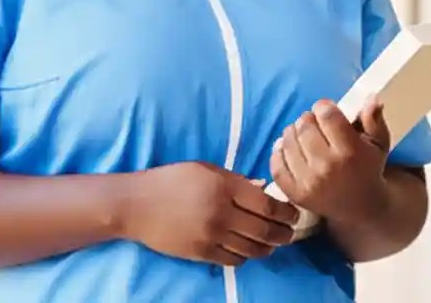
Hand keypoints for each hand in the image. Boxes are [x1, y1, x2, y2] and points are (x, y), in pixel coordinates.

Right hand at [122, 161, 300, 265]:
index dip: (286, 213)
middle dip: (284, 234)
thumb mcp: (204, 169)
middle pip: (265, 230)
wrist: (137, 204)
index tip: (294, 214)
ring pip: (253, 249)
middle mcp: (221, 212)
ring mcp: (211, 235)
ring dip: (268, 248)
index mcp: (224, 187)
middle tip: (290, 233)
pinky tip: (246, 249)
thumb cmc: (171, 180)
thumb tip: (263, 189)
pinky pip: (234, 260)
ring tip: (272, 243)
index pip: (267, 205)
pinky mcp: (201, 252)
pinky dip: (245, 256)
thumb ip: (235, 179)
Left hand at [270, 98, 392, 226]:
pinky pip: (277, 165)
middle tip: (315, 123)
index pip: (326, 115)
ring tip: (303, 135)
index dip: (324, 107)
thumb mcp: (378, 144)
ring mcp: (308, 181)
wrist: (361, 208)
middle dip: (308, 119)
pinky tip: (288, 147)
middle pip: (305, 125)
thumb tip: (372, 97)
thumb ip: (373, 120)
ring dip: (293, 132)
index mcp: (350, 152)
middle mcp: (327, 166)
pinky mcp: (295, 193)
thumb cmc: (368, 169)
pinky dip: (279, 152)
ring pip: (288, 141)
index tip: (327, 111)